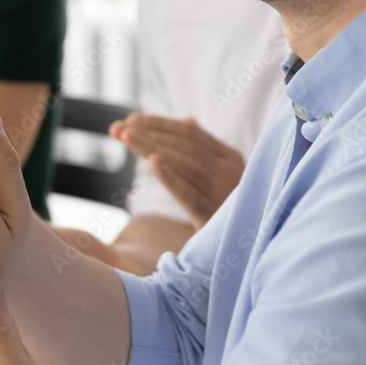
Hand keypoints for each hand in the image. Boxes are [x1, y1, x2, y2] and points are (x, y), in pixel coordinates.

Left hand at [111, 114, 244, 230]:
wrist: (248, 245)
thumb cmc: (229, 208)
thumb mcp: (220, 175)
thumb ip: (204, 149)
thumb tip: (187, 121)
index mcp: (230, 158)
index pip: (191, 134)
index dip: (160, 124)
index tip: (131, 119)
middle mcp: (230, 172)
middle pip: (184, 147)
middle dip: (149, 134)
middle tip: (117, 128)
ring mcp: (224, 193)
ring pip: (184, 164)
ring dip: (152, 147)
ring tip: (125, 137)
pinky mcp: (214, 217)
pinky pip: (189, 194)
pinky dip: (170, 177)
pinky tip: (151, 162)